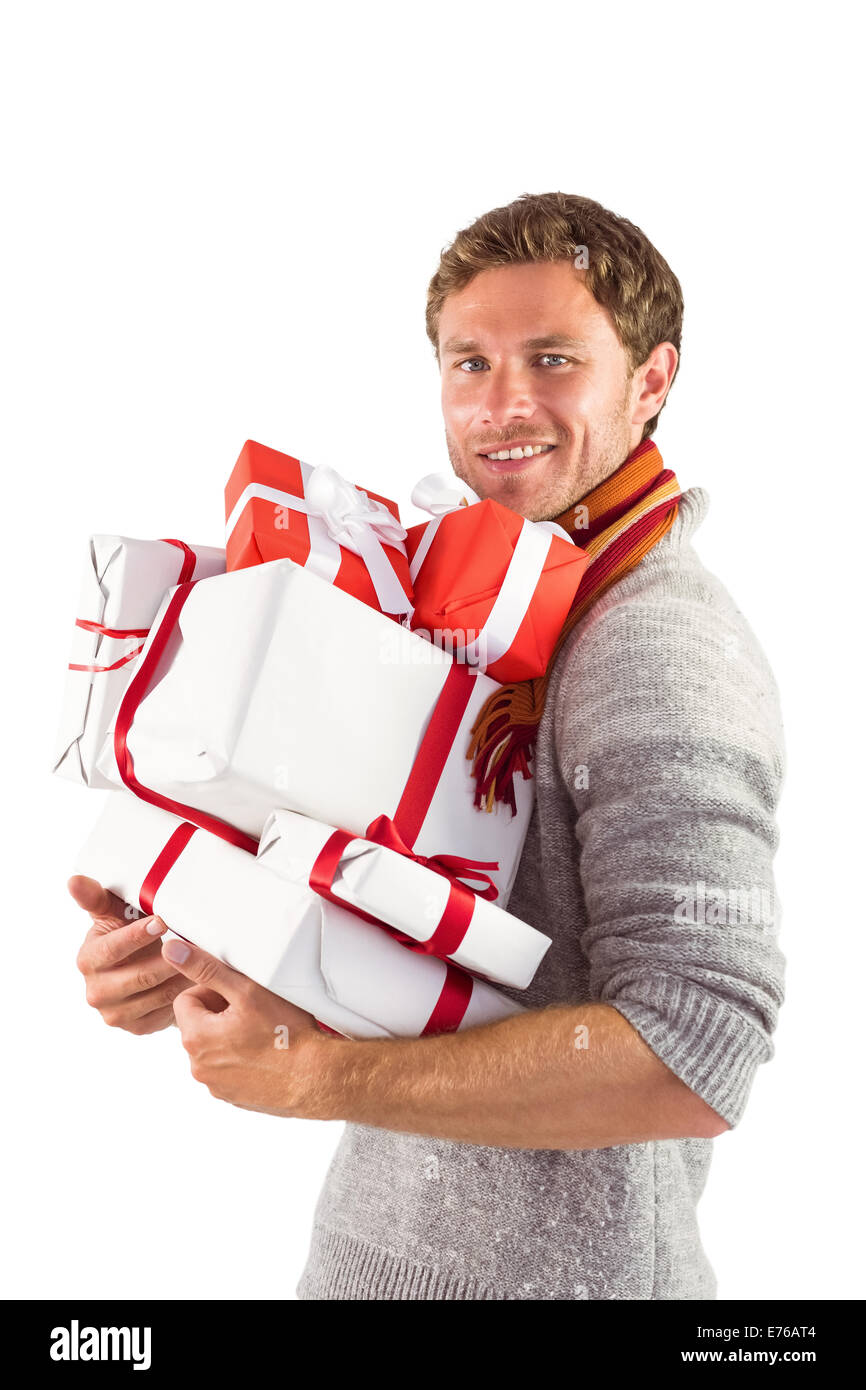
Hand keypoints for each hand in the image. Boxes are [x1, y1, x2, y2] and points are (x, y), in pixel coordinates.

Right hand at [69, 875, 202, 1034]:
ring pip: (159, 994)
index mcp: (88, 960)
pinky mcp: (137, 1027)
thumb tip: (73, 881)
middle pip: (141, 976)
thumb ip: (96, 898)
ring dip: (185, 976)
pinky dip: (188, 994)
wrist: (139, 969)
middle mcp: (96, 991)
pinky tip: (203, 979)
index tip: (162, 921)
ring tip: (207, 958)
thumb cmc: (127, 933)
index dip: (136, 936)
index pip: (112, 948)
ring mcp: (116, 1013)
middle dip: (171, 959)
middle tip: (197, 943)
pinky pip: (168, 1011)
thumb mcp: (114, 915)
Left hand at [164, 936, 327, 1117]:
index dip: (212, 991)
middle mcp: (199, 1066)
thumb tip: (173, 952)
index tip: (237, 994)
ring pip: (213, 1048)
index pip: (186, 999)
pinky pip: (227, 1070)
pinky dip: (240, 1059)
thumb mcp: (246, 990)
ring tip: (261, 1032)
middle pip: (198, 1025)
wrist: (315, 1077)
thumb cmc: (286, 1034)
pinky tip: (265, 1053)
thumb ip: (207, 968)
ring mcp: (216, 1085)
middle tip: (253, 1010)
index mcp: (195, 1037)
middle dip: (220, 1013)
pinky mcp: (233, 1097)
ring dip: (229, 1037)